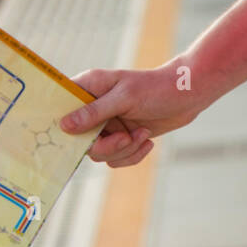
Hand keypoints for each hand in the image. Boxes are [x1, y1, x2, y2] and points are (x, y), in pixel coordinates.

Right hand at [59, 61, 200, 167]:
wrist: (187, 96)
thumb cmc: (156, 88)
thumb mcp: (125, 98)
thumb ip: (94, 112)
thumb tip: (64, 126)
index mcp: (88, 87)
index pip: (61, 105)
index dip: (60, 122)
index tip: (66, 137)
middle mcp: (93, 106)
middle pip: (80, 139)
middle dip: (106, 145)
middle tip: (124, 138)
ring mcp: (107, 124)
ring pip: (100, 153)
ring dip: (123, 150)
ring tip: (142, 134)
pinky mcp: (121, 137)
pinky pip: (116, 158)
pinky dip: (133, 155)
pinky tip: (147, 140)